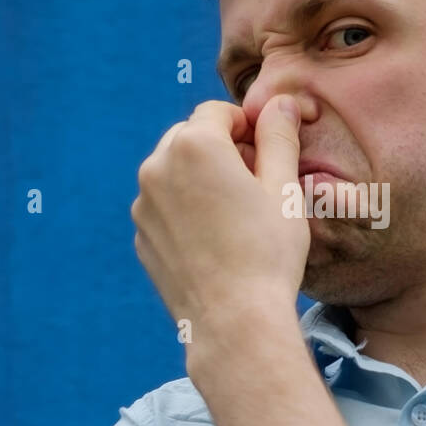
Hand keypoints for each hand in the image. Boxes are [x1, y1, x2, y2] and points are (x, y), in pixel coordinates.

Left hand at [130, 95, 308, 333]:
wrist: (234, 321)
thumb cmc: (267, 253)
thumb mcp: (284, 189)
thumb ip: (279, 137)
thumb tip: (282, 103)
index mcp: (194, 145)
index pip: (218, 113)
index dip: (247, 128)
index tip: (267, 154)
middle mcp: (157, 167)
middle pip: (191, 138)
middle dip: (221, 151)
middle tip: (255, 186)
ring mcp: (143, 205)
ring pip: (175, 174)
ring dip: (201, 180)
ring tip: (236, 218)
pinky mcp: (141, 237)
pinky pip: (165, 208)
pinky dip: (186, 212)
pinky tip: (216, 241)